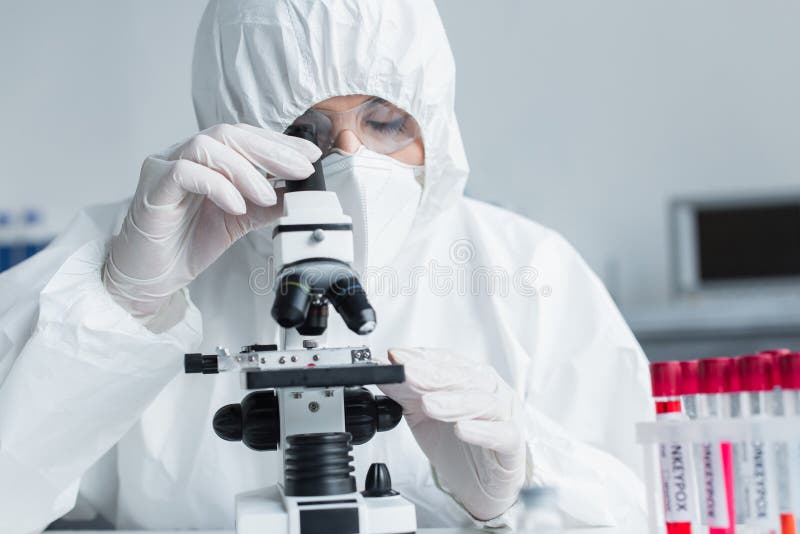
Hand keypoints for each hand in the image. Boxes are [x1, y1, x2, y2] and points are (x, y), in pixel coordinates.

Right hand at [104, 123, 320, 319]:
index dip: (278, 142)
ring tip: (266, 196)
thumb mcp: (240, 220)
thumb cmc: (186, 244)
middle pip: (228, 134)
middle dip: (270, 151)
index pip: (244, 137)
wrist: (151, 276)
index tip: (310, 154)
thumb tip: (302, 192)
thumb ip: (268, 203)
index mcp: (205, 159)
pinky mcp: (152, 189)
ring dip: (244, 170)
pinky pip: (184, 171)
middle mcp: (183, 155)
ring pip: (206, 146)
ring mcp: (164, 168)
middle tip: (300, 170)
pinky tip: (236, 205)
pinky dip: (217, 185)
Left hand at [379, 347, 525, 520]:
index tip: (396, 357)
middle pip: (464, 377)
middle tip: (407, 374)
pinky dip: (481, 431)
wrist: (481, 484)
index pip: (447, 361)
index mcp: (471, 378)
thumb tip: (383, 371)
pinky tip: (462, 429)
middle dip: (432, 375)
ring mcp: (505, 415)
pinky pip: (501, 434)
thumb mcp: (423, 415)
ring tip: (429, 404)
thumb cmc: (457, 444)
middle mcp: (491, 390)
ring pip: (484, 402)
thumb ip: (406, 393)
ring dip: (454, 401)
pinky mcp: (512, 443)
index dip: (421, 357)